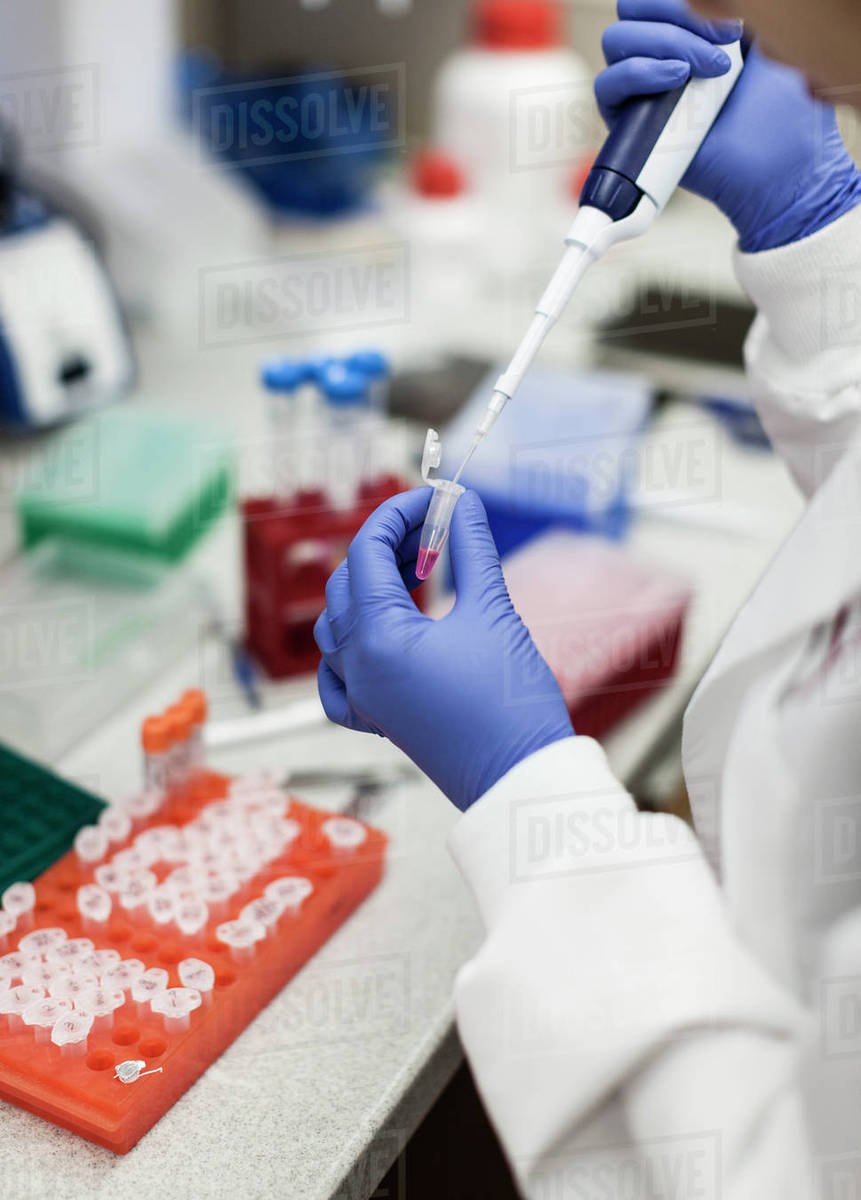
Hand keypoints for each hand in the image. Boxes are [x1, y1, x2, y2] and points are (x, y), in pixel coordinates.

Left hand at [313, 487, 573, 811]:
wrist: (522, 778)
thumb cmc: (511, 702)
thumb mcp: (493, 611)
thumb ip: (470, 548)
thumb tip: (461, 503)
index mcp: (377, 637)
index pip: (366, 551)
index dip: (399, 513)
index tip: (436, 498)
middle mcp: (356, 667)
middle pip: (348, 582)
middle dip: (385, 544)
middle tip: (433, 527)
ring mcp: (361, 696)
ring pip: (336, 624)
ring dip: (367, 587)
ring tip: (416, 571)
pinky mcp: (375, 718)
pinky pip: (335, 676)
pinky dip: (348, 646)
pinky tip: (378, 633)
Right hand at [595, 0, 860, 250]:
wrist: (776, 170)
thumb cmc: (782, 113)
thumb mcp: (766, 40)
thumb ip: (730, 11)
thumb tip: (697, 1)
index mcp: (691, 33)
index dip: (680, 1)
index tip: (733, 28)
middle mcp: (661, 57)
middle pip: (631, 10)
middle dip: (673, 17)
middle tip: (718, 47)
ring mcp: (643, 90)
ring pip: (617, 41)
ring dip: (663, 45)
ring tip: (703, 71)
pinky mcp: (628, 124)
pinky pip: (608, 85)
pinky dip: (639, 73)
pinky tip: (677, 81)